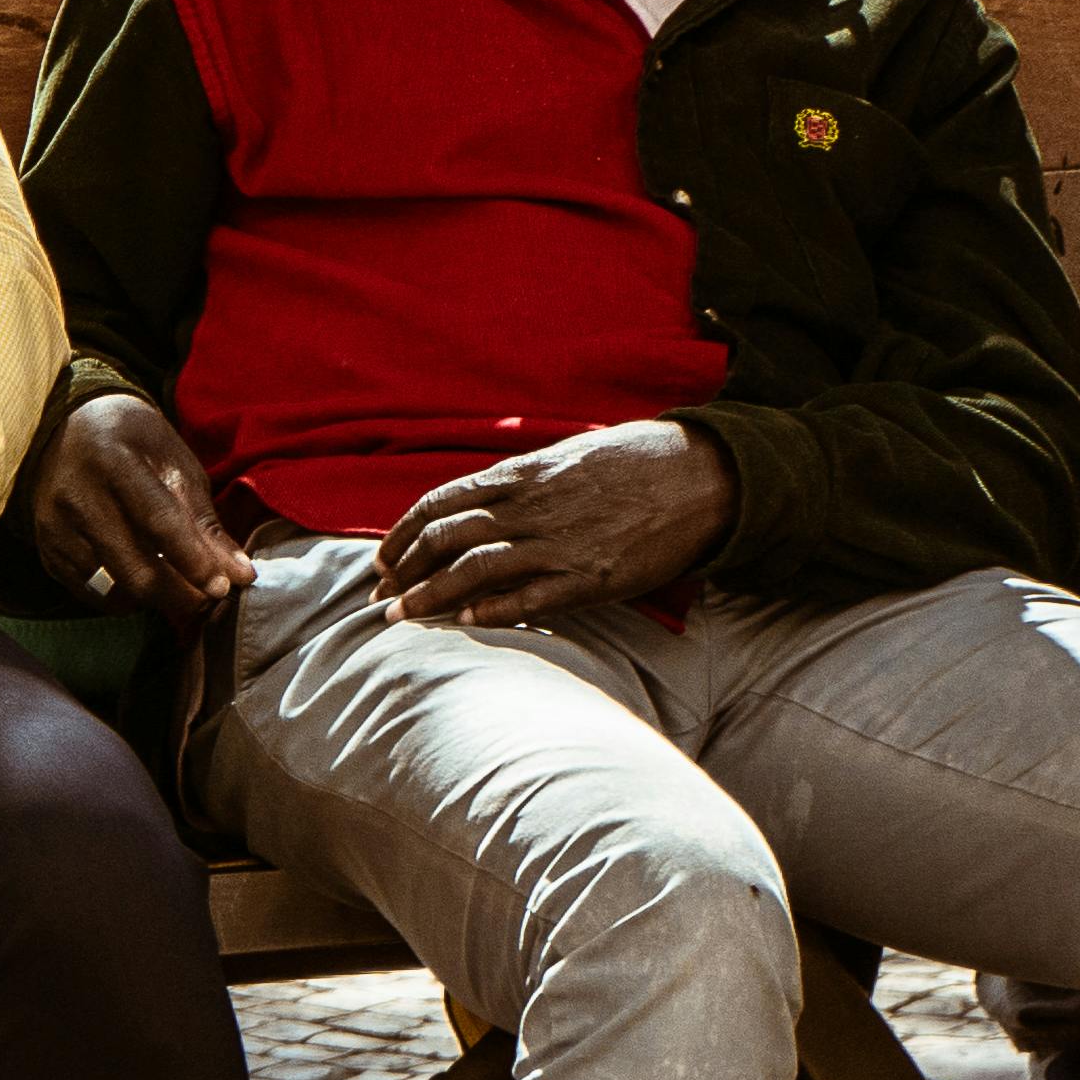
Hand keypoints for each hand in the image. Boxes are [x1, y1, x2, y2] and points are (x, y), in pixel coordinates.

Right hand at [29, 391, 254, 629]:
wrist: (66, 427)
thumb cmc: (132, 442)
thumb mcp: (174, 462)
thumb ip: (203, 521)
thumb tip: (238, 575)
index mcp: (113, 460)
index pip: (159, 523)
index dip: (194, 561)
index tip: (224, 587)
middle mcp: (76, 496)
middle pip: (134, 569)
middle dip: (179, 596)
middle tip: (207, 600)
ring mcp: (54, 526)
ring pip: (112, 588)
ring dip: (153, 599)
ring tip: (177, 589)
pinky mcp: (46, 549)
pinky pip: (89, 593)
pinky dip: (122, 598)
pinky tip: (139, 583)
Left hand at [373, 422, 736, 629]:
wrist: (700, 474)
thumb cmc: (633, 462)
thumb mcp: (566, 456)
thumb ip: (521, 480)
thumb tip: (481, 500)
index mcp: (521, 474)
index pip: (441, 503)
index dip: (404, 533)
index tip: (383, 558)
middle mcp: (530, 506)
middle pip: (446, 536)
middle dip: (405, 568)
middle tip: (379, 595)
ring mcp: (560, 541)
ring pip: (476, 567)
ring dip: (432, 594)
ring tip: (402, 616)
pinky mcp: (592, 575)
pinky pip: (532, 595)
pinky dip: (493, 609)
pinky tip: (466, 623)